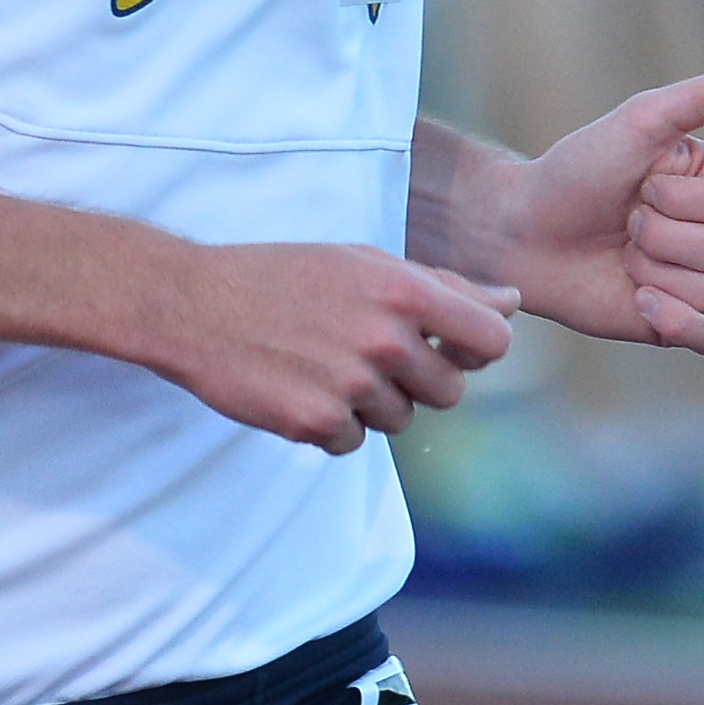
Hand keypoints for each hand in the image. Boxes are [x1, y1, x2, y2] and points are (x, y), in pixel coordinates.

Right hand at [149, 242, 519, 454]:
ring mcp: (351, 385)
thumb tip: (510, 301)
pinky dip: (332, 424)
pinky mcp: (315, 422)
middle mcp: (385, 339)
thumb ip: (442, 286)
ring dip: (372, 403)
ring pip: (401, 419)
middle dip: (419, 380)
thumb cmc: (283, 275)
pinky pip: (354, 442)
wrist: (192, 304)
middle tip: (367, 353)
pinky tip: (299, 387)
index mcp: (404, 291)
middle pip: (449, 391)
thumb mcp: (363, 262)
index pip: (492, 341)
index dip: (473, 347)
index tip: (445, 344)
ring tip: (324, 364)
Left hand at [480, 68, 703, 351]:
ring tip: (621, 253)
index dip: (681, 197)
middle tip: (625, 220)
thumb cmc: (579, 169)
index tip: (642, 182)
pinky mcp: (679, 322)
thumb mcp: (644, 117)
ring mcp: (703, 278)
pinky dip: (676, 321)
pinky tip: (639, 300)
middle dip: (661, 234)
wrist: (522, 229)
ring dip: (652, 268)